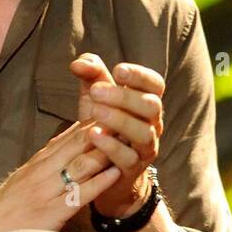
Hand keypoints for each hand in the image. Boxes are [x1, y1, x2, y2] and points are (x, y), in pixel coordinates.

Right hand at [0, 120, 122, 231]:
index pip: (70, 134)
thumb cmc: (5, 207)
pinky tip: (116, 173)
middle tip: (129, 113)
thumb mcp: (25, 176)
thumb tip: (71, 142)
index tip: (115, 107)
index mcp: (39, 161)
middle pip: (78, 142)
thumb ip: (48, 161)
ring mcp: (47, 190)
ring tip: (129, 137)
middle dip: (104, 128)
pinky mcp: (51, 211)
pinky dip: (99, 182)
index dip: (94, 120)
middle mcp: (43, 170)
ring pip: (81, 163)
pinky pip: (79, 193)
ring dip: (106, 149)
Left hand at [68, 53, 163, 217]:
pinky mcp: (133, 168)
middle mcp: (152, 124)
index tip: (117, 70)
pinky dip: (111, 146)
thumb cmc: (102, 124)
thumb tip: (77, 63)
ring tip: (95, 112)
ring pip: (144, 133)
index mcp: (146, 102)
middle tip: (96, 91)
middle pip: (151, 107)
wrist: (102, 167)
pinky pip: (128, 157)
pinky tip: (93, 134)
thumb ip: (90, 76)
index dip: (140, 76)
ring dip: (120, 120)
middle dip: (125, 97)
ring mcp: (146, 147)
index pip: (155, 84)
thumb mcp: (96, 97)